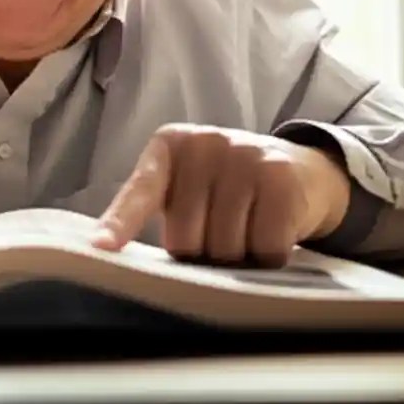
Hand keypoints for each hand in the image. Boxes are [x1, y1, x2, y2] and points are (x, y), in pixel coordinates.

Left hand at [92, 124, 351, 266]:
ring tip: (248, 228)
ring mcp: (244, 157)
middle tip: (220, 231)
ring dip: (238, 257)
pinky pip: (265, 248)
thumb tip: (131, 258)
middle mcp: (204, 144)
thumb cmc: (228, 189)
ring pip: (226, 249)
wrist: (303, 170)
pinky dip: (269, 255)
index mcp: (169, 147)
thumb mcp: (189, 187)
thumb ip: (164, 210)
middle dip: (202, 252)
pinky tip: (273, 231)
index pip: (139, 192)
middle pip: (186, 240)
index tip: (100, 248)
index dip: (119, 224)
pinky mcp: (281, 177)